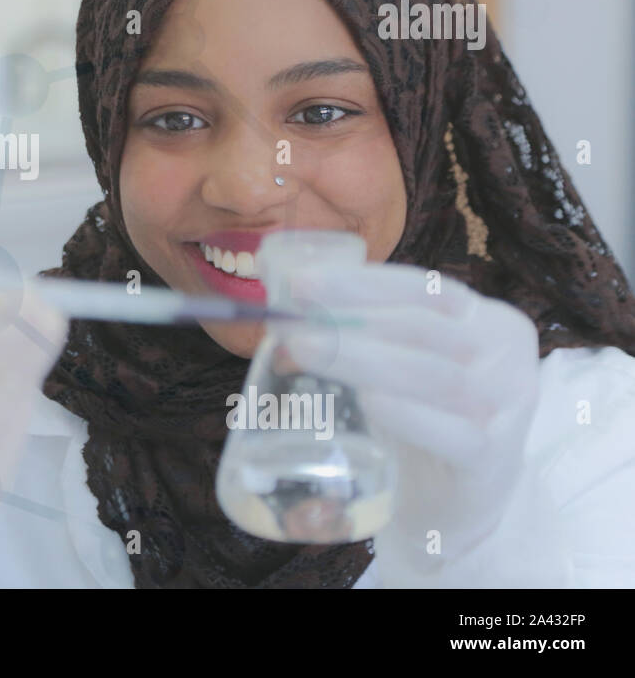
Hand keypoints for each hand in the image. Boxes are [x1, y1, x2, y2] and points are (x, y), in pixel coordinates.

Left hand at [276, 262, 540, 571]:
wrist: (450, 501)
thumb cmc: (416, 416)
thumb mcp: (392, 360)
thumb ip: (355, 325)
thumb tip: (279, 286)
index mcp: (484, 318)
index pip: (423, 289)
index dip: (361, 283)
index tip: (300, 284)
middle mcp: (504, 356)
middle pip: (424, 327)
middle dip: (352, 321)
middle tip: (291, 324)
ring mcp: (505, 409)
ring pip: (435, 376)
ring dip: (364, 361)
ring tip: (306, 353)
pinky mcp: (494, 462)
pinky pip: (455, 436)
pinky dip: (412, 417)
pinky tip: (372, 403)